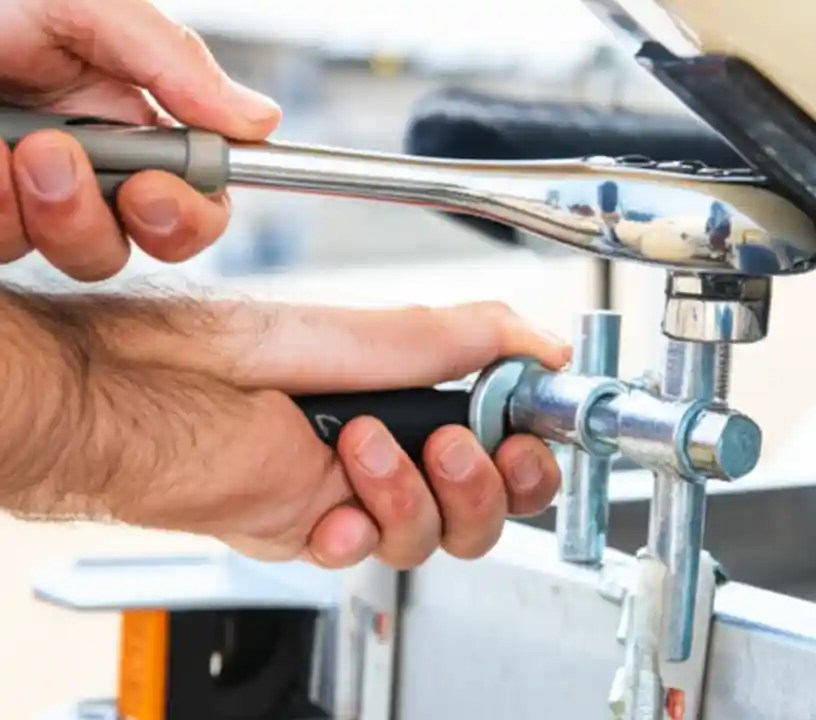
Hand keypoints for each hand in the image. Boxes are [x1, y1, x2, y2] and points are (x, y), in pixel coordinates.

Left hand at [0, 0, 280, 279]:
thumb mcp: (82, 6)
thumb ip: (171, 62)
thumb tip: (261, 121)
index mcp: (130, 117)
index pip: (197, 194)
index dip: (187, 211)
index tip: (151, 192)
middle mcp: (90, 166)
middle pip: (136, 243)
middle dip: (97, 216)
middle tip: (52, 159)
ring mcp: (28, 196)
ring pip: (70, 254)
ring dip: (33, 211)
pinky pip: (4, 245)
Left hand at [45, 298, 568, 569]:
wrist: (142, 395)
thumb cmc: (232, 352)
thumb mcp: (370, 333)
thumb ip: (466, 338)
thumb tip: (543, 344)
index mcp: (412, 404)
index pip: (503, 446)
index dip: (528, 451)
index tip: (530, 433)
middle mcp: (390, 455)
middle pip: (484, 510)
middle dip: (484, 483)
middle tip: (460, 447)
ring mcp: (351, 498)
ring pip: (432, 540)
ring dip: (408, 494)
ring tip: (361, 445)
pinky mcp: (309, 534)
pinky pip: (365, 558)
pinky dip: (356, 531)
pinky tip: (328, 506)